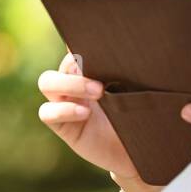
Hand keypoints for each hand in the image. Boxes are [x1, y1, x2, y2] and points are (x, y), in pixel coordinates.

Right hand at [37, 50, 139, 178]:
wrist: (140, 150)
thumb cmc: (143, 116)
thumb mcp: (141, 92)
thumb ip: (134, 73)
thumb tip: (142, 49)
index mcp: (93, 68)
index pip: (78, 45)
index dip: (81, 40)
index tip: (98, 41)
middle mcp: (75, 81)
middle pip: (62, 62)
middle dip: (79, 63)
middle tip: (104, 74)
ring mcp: (66, 102)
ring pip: (48, 82)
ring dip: (70, 84)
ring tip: (98, 92)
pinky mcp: (63, 125)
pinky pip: (47, 112)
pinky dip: (63, 110)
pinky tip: (84, 113)